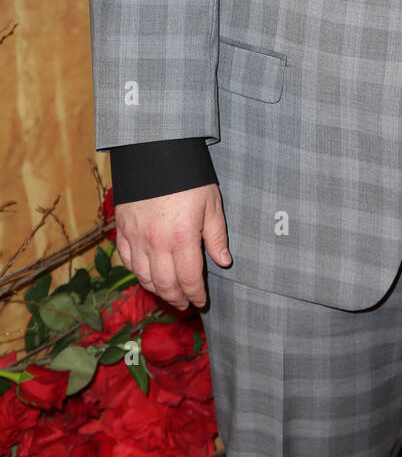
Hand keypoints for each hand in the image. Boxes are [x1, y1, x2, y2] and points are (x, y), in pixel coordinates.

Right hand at [114, 184, 230, 309]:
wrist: (156, 152)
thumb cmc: (189, 177)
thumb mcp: (211, 203)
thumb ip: (216, 236)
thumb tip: (224, 262)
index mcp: (182, 237)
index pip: (189, 279)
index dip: (195, 294)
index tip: (201, 301)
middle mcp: (156, 242)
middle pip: (165, 284)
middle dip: (176, 298)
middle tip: (184, 304)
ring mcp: (136, 237)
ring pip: (144, 277)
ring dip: (157, 290)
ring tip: (168, 293)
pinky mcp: (123, 229)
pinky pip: (127, 261)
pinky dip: (137, 273)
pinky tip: (147, 275)